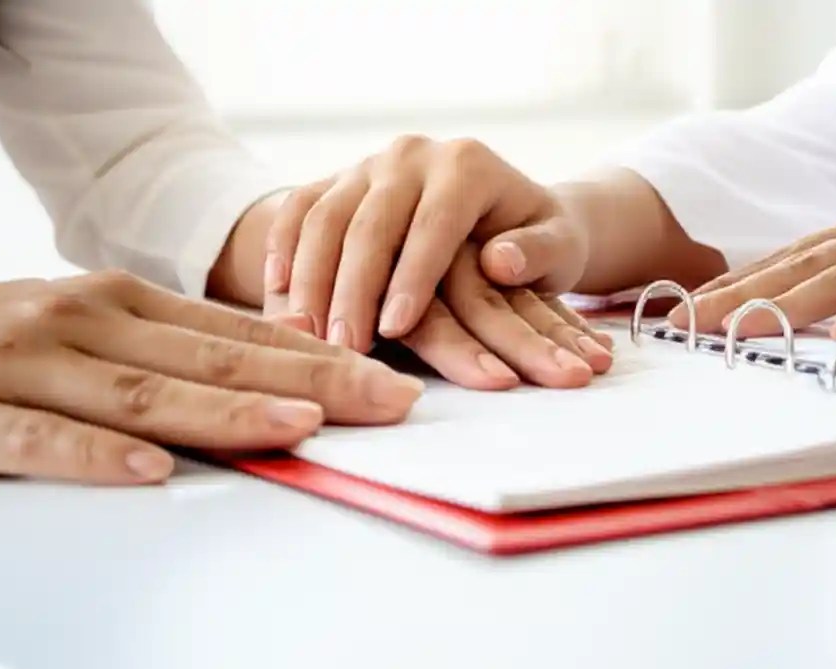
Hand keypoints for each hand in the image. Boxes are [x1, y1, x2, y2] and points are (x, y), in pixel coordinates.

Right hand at [0, 270, 422, 484]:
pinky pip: (39, 437)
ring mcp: (26, 364)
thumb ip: (176, 349)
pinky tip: (149, 470)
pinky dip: (96, 454)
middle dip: (311, 381)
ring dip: (226, 412)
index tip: (391, 380)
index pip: (240, 333)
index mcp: (123, 301)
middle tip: (386, 401)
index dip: (322, 357)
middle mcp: (83, 321)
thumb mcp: (93, 327)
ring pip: (141, 392)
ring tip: (299, 427)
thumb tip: (282, 373)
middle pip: (213, 357)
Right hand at [260, 135, 608, 386]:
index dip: (413, 275)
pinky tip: (276, 295)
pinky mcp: (337, 182)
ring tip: (305, 335)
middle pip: (371, 221)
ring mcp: (368, 166)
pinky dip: (281, 249)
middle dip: (353, 287)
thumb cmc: (538, 240)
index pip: (435, 222)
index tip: (395, 327)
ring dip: (309, 278)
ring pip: (325, 216)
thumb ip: (538, 252)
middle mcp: (412, 156)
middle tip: (342, 345)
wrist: (506, 209)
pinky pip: (298, 210)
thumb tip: (500, 261)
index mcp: (466, 164)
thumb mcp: (559, 245)